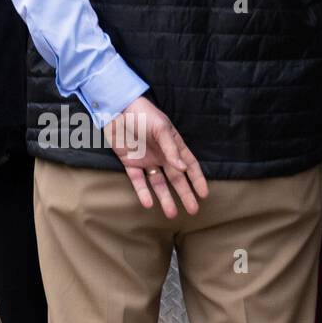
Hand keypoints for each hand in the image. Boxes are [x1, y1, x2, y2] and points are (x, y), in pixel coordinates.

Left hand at [104, 96, 208, 217]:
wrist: (117, 109)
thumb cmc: (143, 114)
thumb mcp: (161, 129)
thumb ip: (171, 149)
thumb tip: (183, 169)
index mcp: (173, 145)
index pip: (190, 165)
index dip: (197, 179)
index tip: (204, 194)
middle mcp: (162, 156)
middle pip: (176, 178)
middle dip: (185, 194)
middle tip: (193, 210)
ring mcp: (147, 161)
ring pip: (158, 184)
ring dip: (165, 198)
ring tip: (171, 213)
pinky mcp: (131, 164)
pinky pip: (138, 181)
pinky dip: (143, 192)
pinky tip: (148, 203)